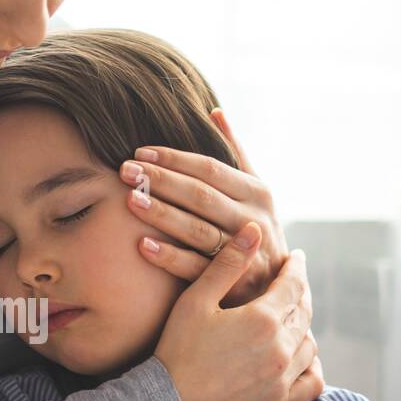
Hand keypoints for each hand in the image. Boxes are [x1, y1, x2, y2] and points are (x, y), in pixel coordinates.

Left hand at [120, 109, 287, 307]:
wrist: (276, 289)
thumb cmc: (254, 232)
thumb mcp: (255, 193)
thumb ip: (236, 153)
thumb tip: (215, 112)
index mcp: (256, 192)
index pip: (210, 168)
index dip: (174, 159)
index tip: (140, 152)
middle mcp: (253, 219)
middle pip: (201, 195)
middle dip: (161, 181)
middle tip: (125, 171)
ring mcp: (244, 252)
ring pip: (198, 229)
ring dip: (162, 214)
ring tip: (130, 201)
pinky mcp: (232, 283)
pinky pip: (196, 268)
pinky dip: (169, 257)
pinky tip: (142, 246)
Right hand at [153, 223, 323, 400]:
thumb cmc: (177, 349)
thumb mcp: (196, 300)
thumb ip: (228, 264)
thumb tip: (255, 231)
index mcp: (263, 318)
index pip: (293, 283)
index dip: (296, 267)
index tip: (296, 256)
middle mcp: (281, 348)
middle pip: (304, 312)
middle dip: (300, 293)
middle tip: (293, 284)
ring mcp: (283, 378)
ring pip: (309, 344)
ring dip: (303, 328)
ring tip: (292, 318)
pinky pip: (312, 382)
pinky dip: (312, 366)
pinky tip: (301, 357)